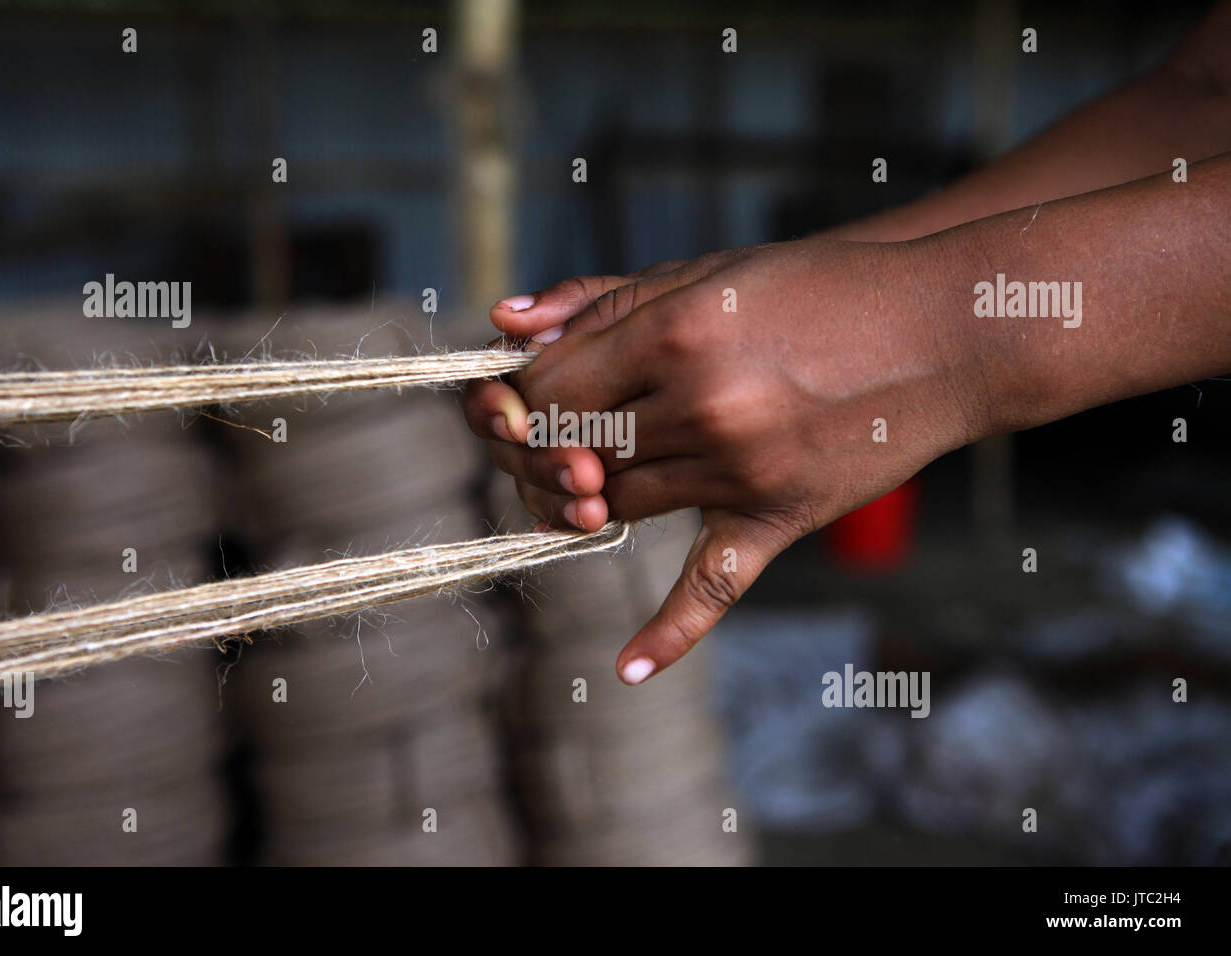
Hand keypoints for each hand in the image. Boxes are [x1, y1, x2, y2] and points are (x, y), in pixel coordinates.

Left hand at [465, 237, 987, 682]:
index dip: (523, 392)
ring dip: (585, 497)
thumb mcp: (707, 272)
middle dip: (544, 444)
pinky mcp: (779, 517)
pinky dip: (669, 632)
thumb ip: (602, 298)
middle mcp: (703, 405)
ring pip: (616, 506)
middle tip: (549, 434)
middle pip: (572, 450)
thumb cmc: (819, 288)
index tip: (532, 389)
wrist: (943, 330)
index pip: (551, 386)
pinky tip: (629, 667)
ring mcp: (741, 471)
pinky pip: (712, 586)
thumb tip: (506, 319)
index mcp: (678, 330)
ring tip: (585, 476)